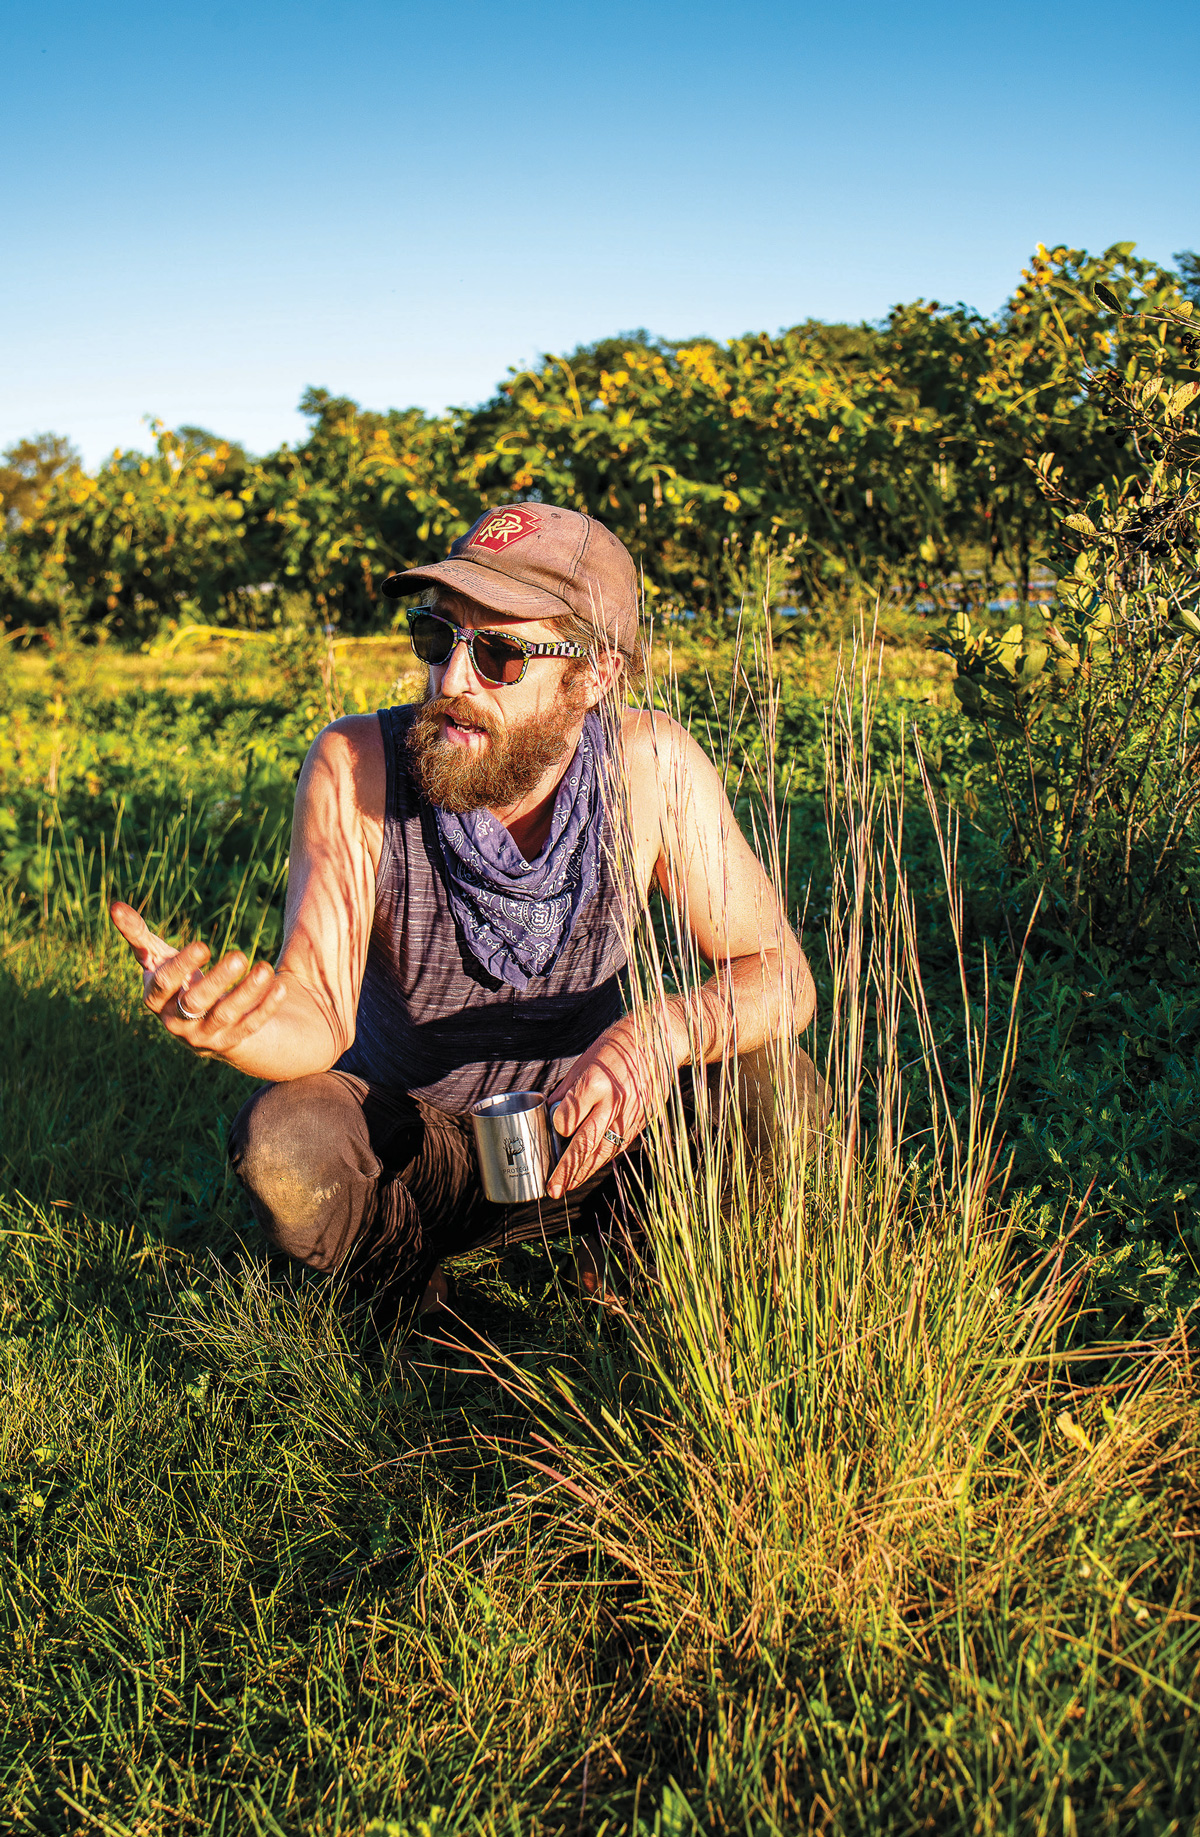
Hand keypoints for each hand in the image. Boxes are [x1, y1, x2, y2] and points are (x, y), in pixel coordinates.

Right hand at [109, 900, 286, 1056]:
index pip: (163, 986)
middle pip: (195, 1003)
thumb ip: (137, 935)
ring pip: (226, 1016)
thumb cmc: (176, 980)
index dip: (181, 967)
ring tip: (265, 968)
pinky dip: (265, 1008)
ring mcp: (205, 1035)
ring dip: (247, 993)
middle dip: (217, 981)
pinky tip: (281, 987)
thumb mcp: (158, 958)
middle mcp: (177, 1022)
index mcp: (156, 1000)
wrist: (198, 1022)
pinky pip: (250, 1027)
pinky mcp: (231, 1041)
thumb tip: (114, 906)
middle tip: (240, 956)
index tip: (204, 945)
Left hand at [546, 1016, 669, 1196]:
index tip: (555, 1125)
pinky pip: (617, 1147)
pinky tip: (587, 1170)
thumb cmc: (616, 1047)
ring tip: (566, 1187)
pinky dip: (600, 1160)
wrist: (658, 1041)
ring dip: (582, 1173)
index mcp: (593, 1083)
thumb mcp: (584, 1062)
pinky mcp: (641, 1122)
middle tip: (551, 1189)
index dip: (557, 1126)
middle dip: (565, 1170)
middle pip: (583, 1144)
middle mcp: (612, 1103)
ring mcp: (629, 1115)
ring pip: (602, 1152)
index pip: (567, 1119)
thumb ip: (567, 1092)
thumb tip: (550, 1115)